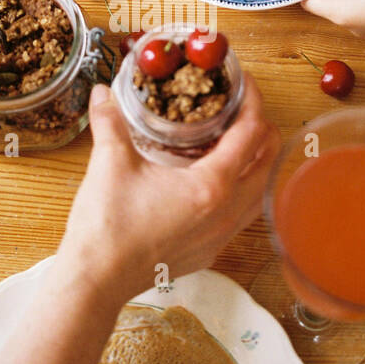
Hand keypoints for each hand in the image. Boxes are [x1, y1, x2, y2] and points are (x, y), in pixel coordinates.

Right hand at [57, 78, 279, 306]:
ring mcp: (221, 236)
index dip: (253, 102)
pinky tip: (217, 181)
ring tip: (236, 140)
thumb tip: (102, 93)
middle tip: (244, 108)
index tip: (245, 83)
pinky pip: (242, 215)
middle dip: (263, 129)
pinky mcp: (210, 251)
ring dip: (256, 162)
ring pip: (260, 192)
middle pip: (268, 162)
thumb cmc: (106, 226)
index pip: (251, 134)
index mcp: (211, 186)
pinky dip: (242, 190)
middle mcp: (226, 213)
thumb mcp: (109, 163)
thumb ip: (110, 121)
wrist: (96, 280)